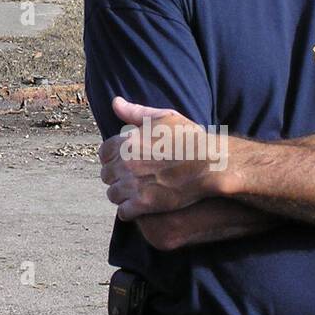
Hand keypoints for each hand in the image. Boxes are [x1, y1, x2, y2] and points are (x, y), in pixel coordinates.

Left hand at [98, 97, 220, 219]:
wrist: (210, 163)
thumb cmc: (190, 138)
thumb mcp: (164, 117)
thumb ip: (136, 112)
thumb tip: (115, 102)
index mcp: (127, 141)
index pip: (104, 153)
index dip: (113, 158)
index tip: (123, 162)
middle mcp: (126, 162)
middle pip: (106, 174)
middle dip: (116, 177)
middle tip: (130, 180)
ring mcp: (133, 183)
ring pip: (112, 194)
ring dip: (121, 195)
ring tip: (133, 195)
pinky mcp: (144, 203)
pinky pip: (123, 212)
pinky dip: (129, 212)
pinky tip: (139, 208)